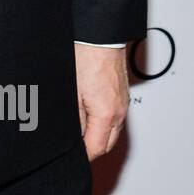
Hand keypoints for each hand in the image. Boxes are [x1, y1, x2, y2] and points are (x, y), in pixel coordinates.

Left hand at [74, 43, 129, 159]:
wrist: (99, 38)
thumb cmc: (84, 58)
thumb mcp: (70, 94)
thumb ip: (73, 120)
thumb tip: (71, 138)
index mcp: (106, 114)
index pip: (96, 149)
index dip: (82, 156)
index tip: (70, 157)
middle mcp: (120, 112)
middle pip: (107, 144)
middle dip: (90, 149)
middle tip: (72, 147)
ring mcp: (123, 104)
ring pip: (111, 132)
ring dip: (97, 136)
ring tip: (78, 132)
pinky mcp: (122, 96)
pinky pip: (115, 119)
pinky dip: (103, 123)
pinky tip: (88, 116)